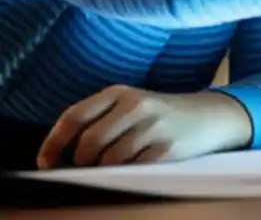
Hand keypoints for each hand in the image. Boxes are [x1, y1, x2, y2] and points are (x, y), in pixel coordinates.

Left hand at [37, 86, 251, 168]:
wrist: (211, 116)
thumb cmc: (161, 115)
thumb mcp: (130, 105)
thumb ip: (98, 120)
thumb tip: (62, 154)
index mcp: (120, 92)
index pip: (74, 117)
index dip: (53, 143)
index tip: (45, 163)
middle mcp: (136, 104)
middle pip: (88, 144)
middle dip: (83, 162)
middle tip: (92, 165)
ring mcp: (153, 126)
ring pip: (109, 160)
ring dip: (109, 169)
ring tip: (124, 160)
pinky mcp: (168, 147)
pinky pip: (133, 169)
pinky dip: (130, 172)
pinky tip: (142, 162)